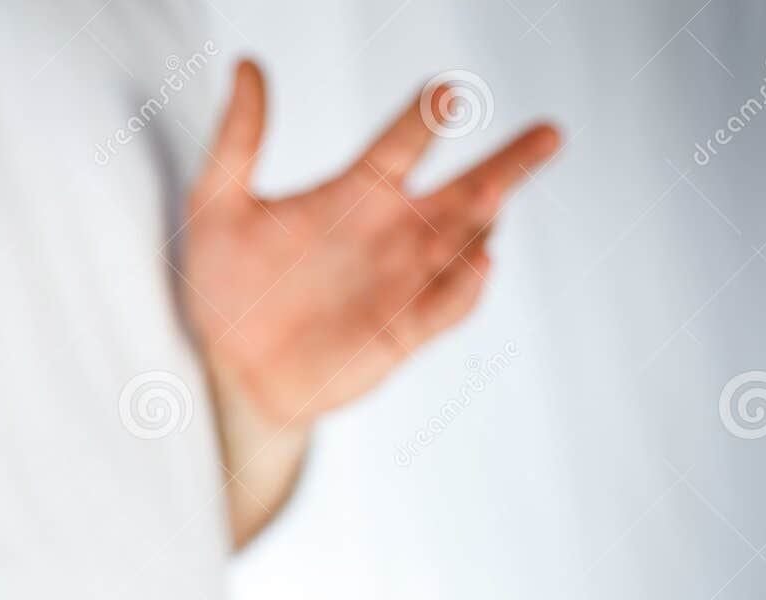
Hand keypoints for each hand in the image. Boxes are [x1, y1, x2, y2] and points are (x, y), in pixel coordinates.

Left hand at [184, 61, 559, 426]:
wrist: (230, 369)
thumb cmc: (228, 287)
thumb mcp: (216, 206)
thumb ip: (237, 140)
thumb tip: (243, 66)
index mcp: (356, 193)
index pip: (401, 143)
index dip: (424, 118)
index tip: (443, 93)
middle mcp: (393, 232)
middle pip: (465, 188)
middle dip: (509, 161)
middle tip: (549, 132)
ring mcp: (405, 282)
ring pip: (464, 243)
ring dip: (484, 218)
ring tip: (495, 191)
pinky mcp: (404, 331)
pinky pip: (446, 307)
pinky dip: (466, 286)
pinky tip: (480, 260)